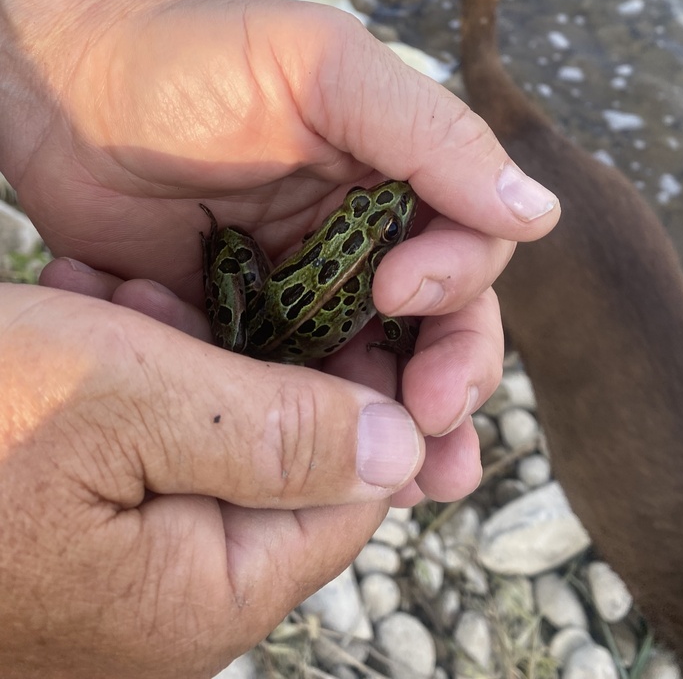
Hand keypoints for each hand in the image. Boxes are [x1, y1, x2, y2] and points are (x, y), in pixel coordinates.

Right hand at [0, 283, 432, 678]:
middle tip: (172, 294)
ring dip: (169, 352)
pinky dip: (117, 372)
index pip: (344, 500)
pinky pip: (129, 442)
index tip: (343, 301)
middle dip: (241, 358)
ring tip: (105, 295)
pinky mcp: (63, 521)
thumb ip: (279, 433)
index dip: (360, 396)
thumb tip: (406, 452)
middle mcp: (163, 601)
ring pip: (195, 434)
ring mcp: (108, 567)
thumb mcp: (132, 403)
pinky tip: (72, 314)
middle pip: (267, 461)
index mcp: (202, 594)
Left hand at [10, 0, 558, 500]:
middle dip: (449, 377)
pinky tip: (330, 478)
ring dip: (403, 430)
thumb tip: (540, 214)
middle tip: (434, 426)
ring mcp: (302, 288)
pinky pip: (291, 391)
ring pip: (375, 372)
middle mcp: (362, 237)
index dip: (457, 285)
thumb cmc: (193, 52)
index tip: (400, 292)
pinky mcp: (243, 328)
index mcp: (396, 173)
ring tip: (421, 486)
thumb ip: (432, 138)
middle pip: (437, 325)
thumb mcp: (325, 70)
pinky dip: (317, 433)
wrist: (62, 81)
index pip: (469, 246)